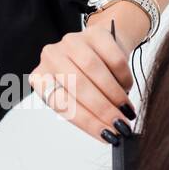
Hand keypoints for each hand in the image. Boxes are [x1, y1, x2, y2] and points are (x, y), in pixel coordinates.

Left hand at [28, 16, 137, 143]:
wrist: (104, 47)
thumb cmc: (88, 79)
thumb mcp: (78, 98)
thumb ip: (88, 113)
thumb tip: (111, 134)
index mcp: (41, 78)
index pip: (62, 103)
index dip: (87, 121)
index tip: (108, 135)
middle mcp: (51, 56)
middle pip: (77, 85)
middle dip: (102, 109)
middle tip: (121, 125)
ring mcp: (72, 41)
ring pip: (93, 69)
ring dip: (114, 94)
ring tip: (127, 110)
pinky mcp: (94, 33)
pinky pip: (112, 57)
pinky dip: (123, 76)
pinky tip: (127, 87)